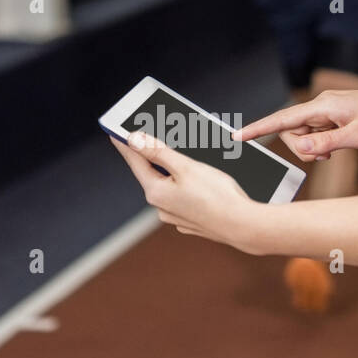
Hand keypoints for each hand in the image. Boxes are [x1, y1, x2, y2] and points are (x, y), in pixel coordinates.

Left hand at [109, 133, 262, 253]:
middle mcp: (161, 207)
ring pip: (168, 186)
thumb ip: (158, 151)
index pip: (135, 161)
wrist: (243, 226)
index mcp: (156, 192)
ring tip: (184, 160)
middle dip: (152, 156)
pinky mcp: (189, 221)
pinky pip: (181, 198)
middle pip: (151, 173)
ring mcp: (175, 216)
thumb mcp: (185, 166)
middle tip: (151, 138)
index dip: (125, 143)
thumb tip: (134, 140)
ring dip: (172, 172)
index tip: (114, 131)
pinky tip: (199, 182)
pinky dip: (185, 187)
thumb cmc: (218, 196)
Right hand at [231, 88, 357, 161]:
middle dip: (302, 148)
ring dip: (314, 148)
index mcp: (323, 105)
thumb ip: (327, 144)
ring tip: (337, 150)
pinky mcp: (334, 115)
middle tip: (327, 155)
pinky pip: (317, 133)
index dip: (258, 128)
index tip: (237, 136)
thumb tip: (302, 149)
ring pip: (304, 134)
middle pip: (292, 130)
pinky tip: (339, 145)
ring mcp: (328, 109)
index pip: (283, 119)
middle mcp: (322, 104)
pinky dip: (322, 144)